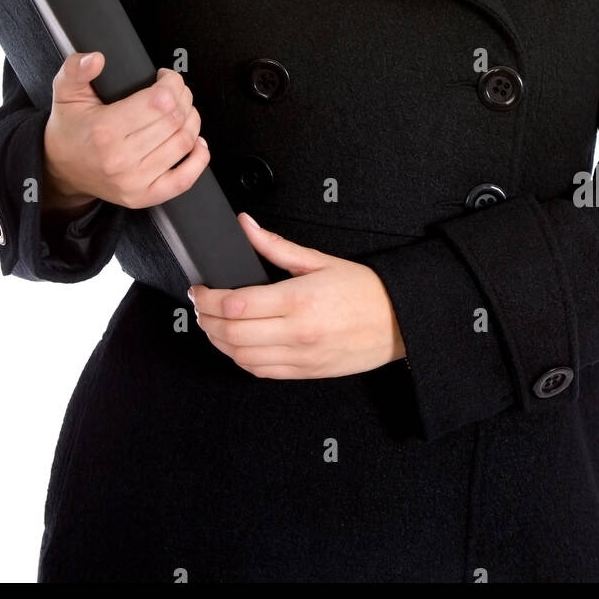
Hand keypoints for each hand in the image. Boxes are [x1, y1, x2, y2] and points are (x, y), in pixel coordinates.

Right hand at [42, 52, 209, 210]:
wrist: (61, 170)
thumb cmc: (69, 129)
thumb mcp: (65, 92)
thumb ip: (76, 69)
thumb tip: (96, 59)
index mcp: (104, 130)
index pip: (160, 101)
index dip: (172, 83)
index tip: (166, 77)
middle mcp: (121, 159)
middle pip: (175, 119)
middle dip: (183, 97)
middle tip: (175, 90)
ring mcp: (134, 180)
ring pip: (184, 143)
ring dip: (192, 120)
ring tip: (182, 110)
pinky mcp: (143, 196)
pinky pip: (184, 179)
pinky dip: (199, 158)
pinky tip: (196, 143)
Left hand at [189, 213, 406, 378]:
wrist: (398, 321)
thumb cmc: (363, 289)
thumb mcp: (319, 260)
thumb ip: (275, 246)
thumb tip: (245, 226)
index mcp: (299, 299)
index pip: (236, 304)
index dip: (208, 298)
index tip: (200, 289)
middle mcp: (297, 332)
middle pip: (231, 333)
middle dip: (205, 320)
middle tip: (200, 305)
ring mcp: (300, 356)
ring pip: (241, 356)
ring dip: (218, 341)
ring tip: (212, 324)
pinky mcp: (304, 373)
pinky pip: (261, 371)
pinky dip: (240, 358)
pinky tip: (236, 343)